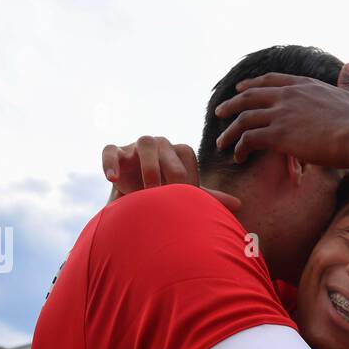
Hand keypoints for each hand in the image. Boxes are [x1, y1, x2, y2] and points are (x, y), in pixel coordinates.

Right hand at [100, 136, 240, 211]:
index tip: (184, 197)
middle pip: (166, 146)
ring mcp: (136, 146)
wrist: (136, 201)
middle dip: (168, 170)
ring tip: (147, 191)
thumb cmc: (166, 196)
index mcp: (177, 151)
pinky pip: (110, 149)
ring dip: (148, 165)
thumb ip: (208, 198)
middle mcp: (159, 144)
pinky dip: (110, 162)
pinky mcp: (115, 152)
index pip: (185, 155)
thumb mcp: (185, 197)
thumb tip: (238, 206)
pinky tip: (113, 179)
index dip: (186, 175)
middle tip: (167, 195)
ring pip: (144, 143)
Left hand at [213, 63, 348, 168]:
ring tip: (222, 143)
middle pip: (250, 96)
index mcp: (303, 85)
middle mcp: (287, 95)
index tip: (241, 89)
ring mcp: (280, 114)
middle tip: (220, 112)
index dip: (253, 85)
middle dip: (232, 104)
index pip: (271, 80)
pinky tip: (238, 157)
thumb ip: (348, 80)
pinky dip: (240, 148)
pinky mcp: (277, 135)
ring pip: (244, 118)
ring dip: (230, 131)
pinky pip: (249, 139)